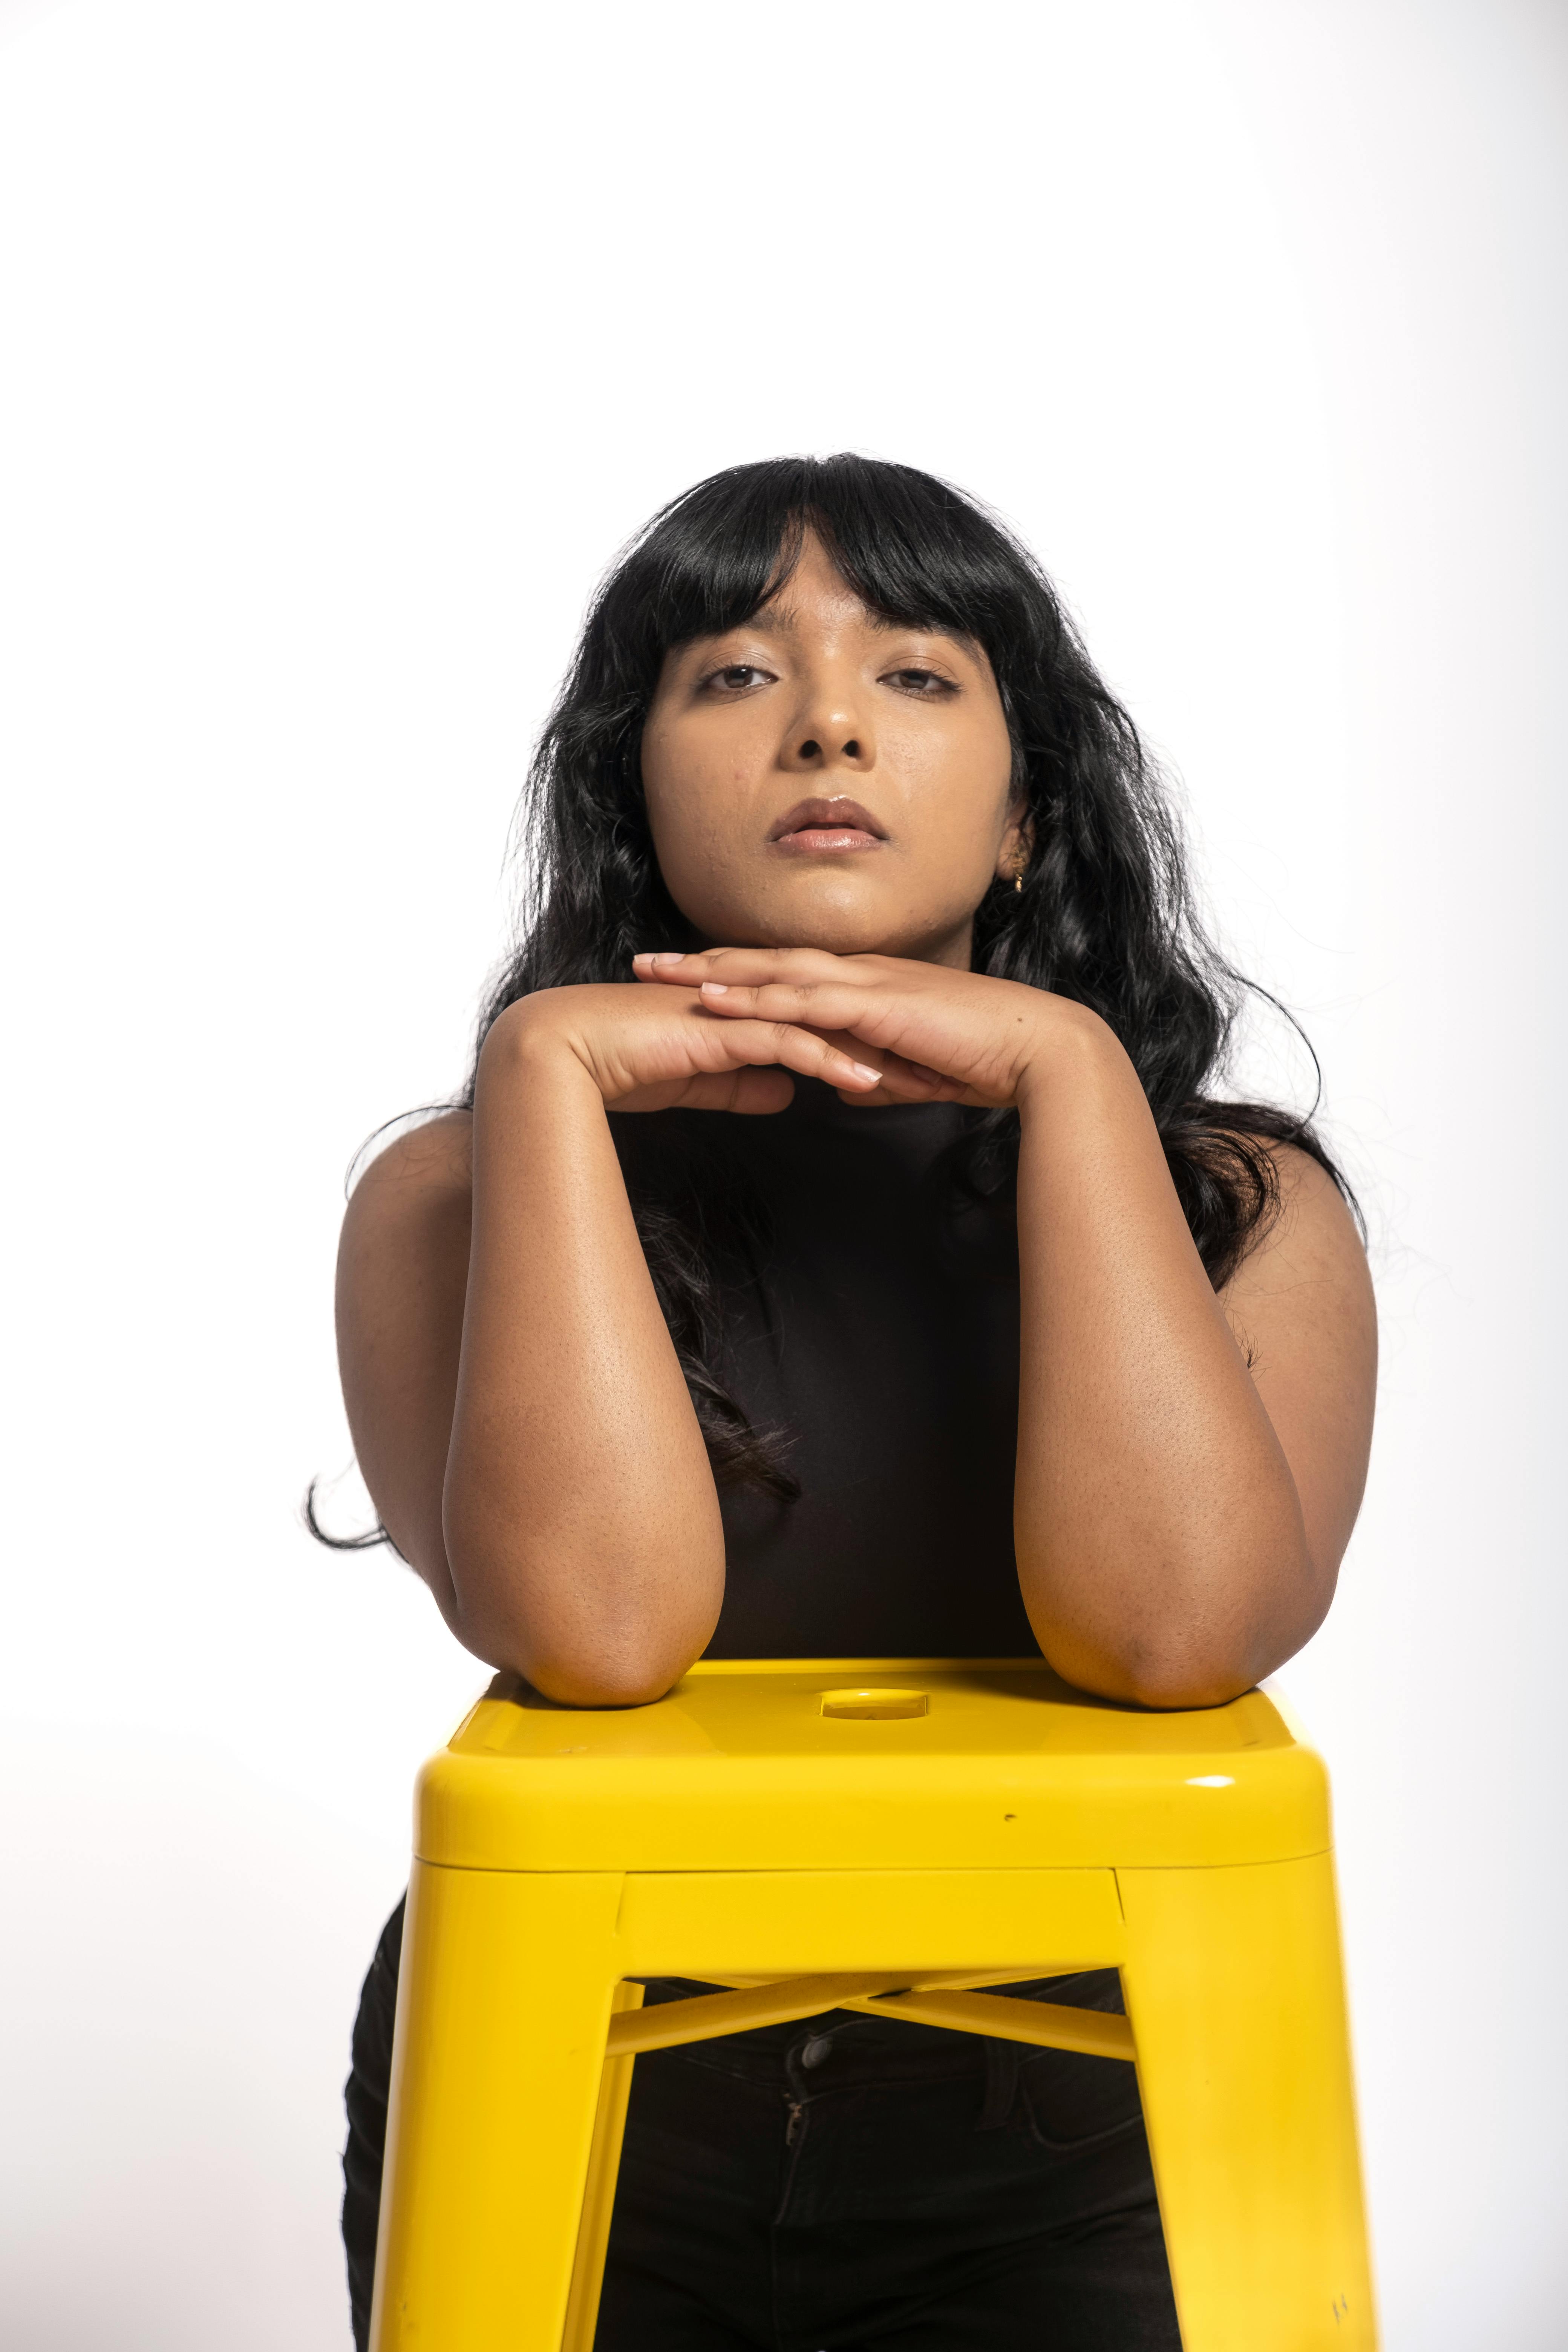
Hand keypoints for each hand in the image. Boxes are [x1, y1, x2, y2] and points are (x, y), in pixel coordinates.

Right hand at [487, 980, 889, 1113]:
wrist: (565, 1054)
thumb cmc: (620, 1065)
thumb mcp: (700, 1081)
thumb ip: (743, 1082)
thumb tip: (785, 1093)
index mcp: (741, 1006)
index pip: (817, 1017)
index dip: (863, 1039)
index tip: (906, 1064)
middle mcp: (744, 999)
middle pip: (832, 1013)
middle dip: (884, 1040)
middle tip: (935, 1062)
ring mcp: (734, 1010)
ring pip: (820, 1024)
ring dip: (871, 1051)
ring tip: (918, 1078)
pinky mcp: (722, 1029)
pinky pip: (788, 1044)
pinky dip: (829, 1062)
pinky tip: (863, 1083)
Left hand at [632, 948, 1105, 1107]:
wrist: (1037, 1050)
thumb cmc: (984, 1060)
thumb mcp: (914, 1069)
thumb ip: (875, 1072)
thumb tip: (843, 1085)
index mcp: (869, 984)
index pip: (788, 971)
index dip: (736, 970)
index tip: (686, 975)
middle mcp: (861, 973)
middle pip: (765, 959)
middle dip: (702, 960)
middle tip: (644, 964)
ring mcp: (866, 984)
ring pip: (772, 971)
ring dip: (711, 972)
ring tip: (659, 975)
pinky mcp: (875, 1006)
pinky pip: (802, 1000)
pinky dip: (753, 997)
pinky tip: (715, 1000)